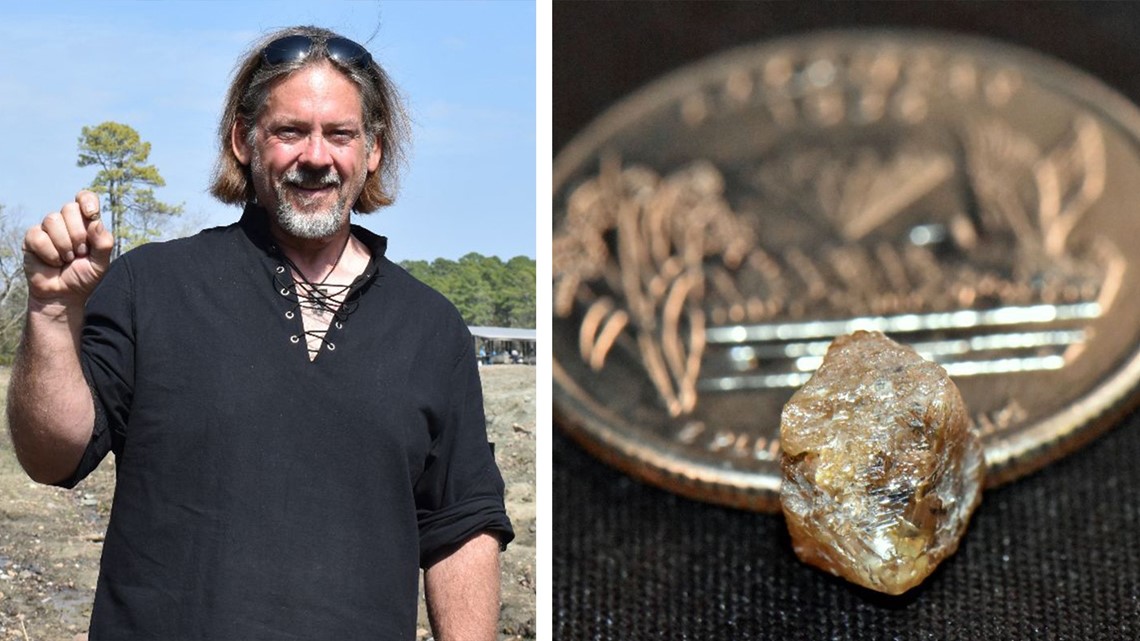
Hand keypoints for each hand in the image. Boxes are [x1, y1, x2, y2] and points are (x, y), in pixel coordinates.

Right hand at [23, 190, 114, 308]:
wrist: (64, 295)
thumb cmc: (83, 277)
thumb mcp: (101, 263)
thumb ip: (104, 243)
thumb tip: (96, 222)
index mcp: (85, 223)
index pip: (85, 198)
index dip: (87, 201)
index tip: (91, 214)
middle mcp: (66, 222)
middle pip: (69, 208)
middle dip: (78, 234)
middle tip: (80, 253)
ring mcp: (48, 229)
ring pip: (53, 220)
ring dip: (64, 245)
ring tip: (68, 259)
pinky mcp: (32, 238)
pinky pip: (39, 236)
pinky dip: (50, 254)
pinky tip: (53, 262)